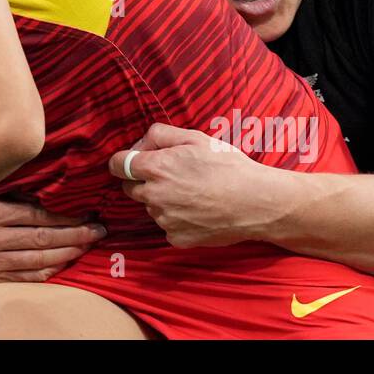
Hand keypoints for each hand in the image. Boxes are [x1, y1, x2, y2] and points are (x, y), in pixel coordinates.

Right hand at [0, 199, 105, 284]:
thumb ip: (12, 196)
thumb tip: (46, 194)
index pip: (36, 216)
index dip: (65, 217)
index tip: (87, 214)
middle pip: (43, 239)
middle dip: (76, 235)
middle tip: (99, 231)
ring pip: (39, 261)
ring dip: (69, 254)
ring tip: (88, 246)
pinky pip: (29, 277)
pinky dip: (51, 270)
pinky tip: (66, 262)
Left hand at [109, 124, 292, 248]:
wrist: (257, 203)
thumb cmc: (227, 166)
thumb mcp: (195, 137)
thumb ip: (160, 134)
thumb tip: (140, 144)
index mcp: (156, 168)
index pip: (117, 165)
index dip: (124, 161)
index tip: (135, 161)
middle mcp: (154, 196)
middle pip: (130, 188)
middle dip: (143, 180)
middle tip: (171, 175)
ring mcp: (164, 220)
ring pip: (150, 206)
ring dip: (161, 199)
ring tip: (192, 192)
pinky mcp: (176, 238)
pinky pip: (166, 225)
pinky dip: (176, 218)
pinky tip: (197, 210)